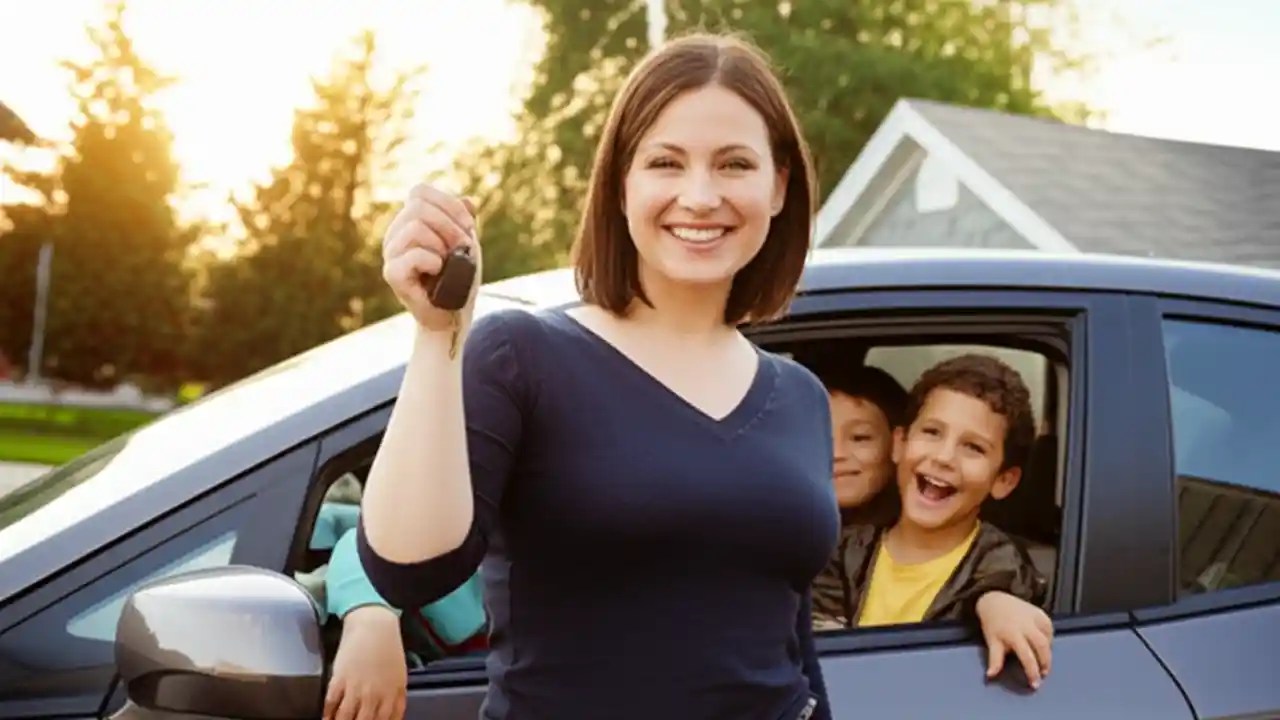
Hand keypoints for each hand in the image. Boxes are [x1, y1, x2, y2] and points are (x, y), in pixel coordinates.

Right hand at [324, 606, 408, 719]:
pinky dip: (327, 714)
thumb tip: (392, 719)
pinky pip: (331, 704)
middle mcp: (374, 696)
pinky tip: (326, 718)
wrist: (374, 625)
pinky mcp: (338, 679)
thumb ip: (396, 701)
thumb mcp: (399, 678)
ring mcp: (355, 688)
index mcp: (391, 696)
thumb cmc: (388, 649)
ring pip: (345, 719)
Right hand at [381, 183, 481, 331]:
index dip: (448, 204)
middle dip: (450, 225)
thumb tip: (468, 201)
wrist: (453, 315)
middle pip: (418, 206)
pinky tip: (437, 272)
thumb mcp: (466, 244)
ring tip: (448, 263)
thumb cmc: (458, 279)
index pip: (419, 192)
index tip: (469, 227)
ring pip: (414, 227)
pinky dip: (433, 261)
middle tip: (463, 248)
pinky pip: (413, 254)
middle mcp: (395, 234)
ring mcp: (390, 254)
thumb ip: (463, 220)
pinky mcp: (392, 274)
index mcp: (409, 222)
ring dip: (442, 245)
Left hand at [975, 591, 1052, 689]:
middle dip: (1045, 663)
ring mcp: (1035, 617)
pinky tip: (1044, 646)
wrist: (995, 601)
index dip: (1032, 671)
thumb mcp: (992, 642)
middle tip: (1043, 674)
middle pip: (1042, 647)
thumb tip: (991, 676)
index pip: (1027, 656)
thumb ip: (995, 660)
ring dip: (1047, 652)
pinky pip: (1049, 629)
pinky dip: (1049, 639)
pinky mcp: (1041, 613)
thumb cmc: (993, 625)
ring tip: (1042, 661)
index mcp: (1013, 633)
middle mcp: (1026, 625)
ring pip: (1048, 639)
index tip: (1035, 684)